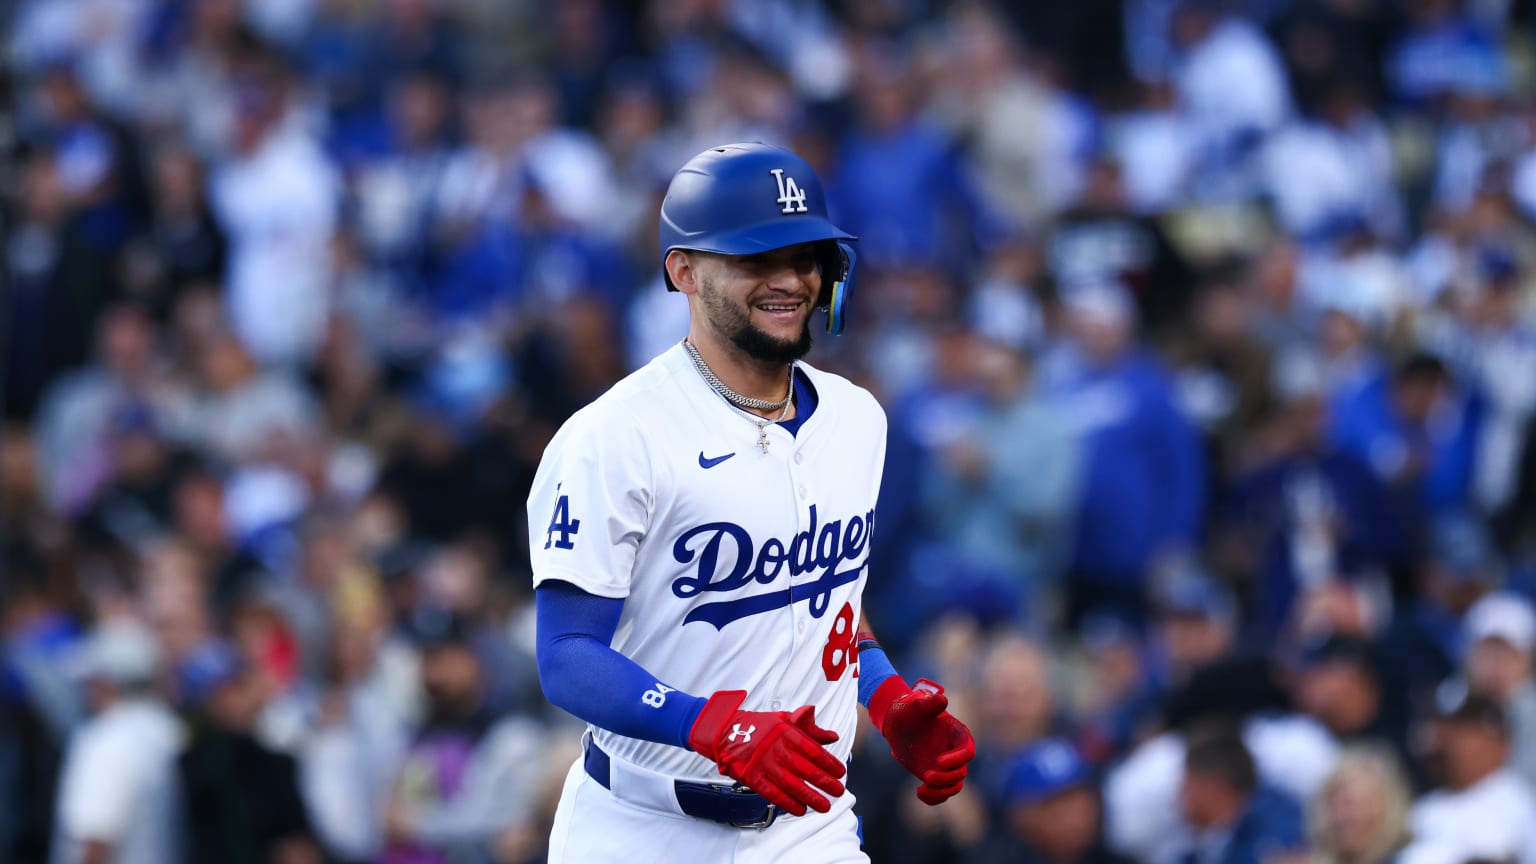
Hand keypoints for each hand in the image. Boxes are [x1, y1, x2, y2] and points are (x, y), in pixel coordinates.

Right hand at [688, 690, 846, 815]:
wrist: (723, 731)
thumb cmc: (757, 726)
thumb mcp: (783, 720)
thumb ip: (809, 728)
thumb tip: (832, 737)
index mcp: (784, 730)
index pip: (811, 749)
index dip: (828, 763)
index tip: (840, 772)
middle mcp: (774, 746)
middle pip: (804, 768)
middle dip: (824, 782)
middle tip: (838, 791)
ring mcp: (761, 762)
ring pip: (790, 783)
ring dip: (809, 797)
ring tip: (824, 805)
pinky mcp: (750, 776)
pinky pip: (771, 792)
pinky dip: (787, 802)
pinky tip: (800, 809)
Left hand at [869, 678, 974, 804]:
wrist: (897, 724)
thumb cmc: (908, 711)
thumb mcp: (916, 706)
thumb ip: (929, 704)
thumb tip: (942, 700)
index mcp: (957, 734)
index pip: (967, 750)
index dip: (957, 759)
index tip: (939, 762)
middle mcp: (955, 752)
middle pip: (961, 772)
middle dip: (946, 777)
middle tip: (927, 775)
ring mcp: (946, 766)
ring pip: (954, 785)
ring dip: (942, 790)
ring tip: (923, 788)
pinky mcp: (936, 776)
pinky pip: (941, 793)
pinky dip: (933, 798)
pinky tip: (919, 792)